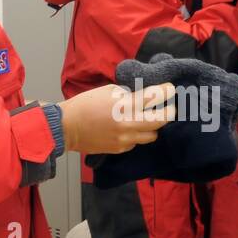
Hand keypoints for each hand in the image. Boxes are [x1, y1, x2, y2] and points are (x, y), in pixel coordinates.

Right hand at [57, 82, 176, 153]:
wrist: (67, 127)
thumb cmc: (86, 104)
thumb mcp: (108, 91)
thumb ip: (128, 95)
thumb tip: (141, 97)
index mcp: (125, 105)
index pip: (154, 97)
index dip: (167, 91)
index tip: (170, 89)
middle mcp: (129, 124)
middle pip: (162, 120)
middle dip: (168, 112)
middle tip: (168, 107)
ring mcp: (125, 139)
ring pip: (152, 135)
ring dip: (153, 127)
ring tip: (146, 119)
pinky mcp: (120, 149)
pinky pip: (137, 142)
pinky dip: (137, 135)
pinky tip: (129, 129)